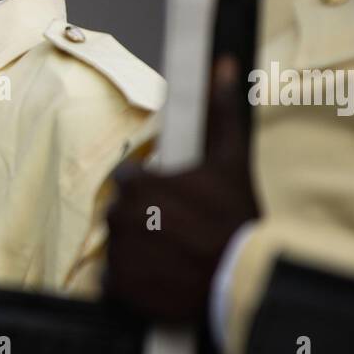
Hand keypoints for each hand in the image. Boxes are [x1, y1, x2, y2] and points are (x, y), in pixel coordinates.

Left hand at [106, 56, 257, 323]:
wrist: (242, 278)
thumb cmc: (236, 219)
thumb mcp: (231, 161)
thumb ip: (219, 112)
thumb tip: (223, 65)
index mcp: (137, 183)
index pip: (128, 180)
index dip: (151, 190)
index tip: (174, 203)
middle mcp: (119, 216)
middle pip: (120, 213)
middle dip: (142, 219)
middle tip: (177, 231)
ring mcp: (117, 254)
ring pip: (117, 246)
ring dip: (137, 250)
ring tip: (172, 256)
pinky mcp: (118, 289)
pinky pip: (112, 282)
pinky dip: (130, 283)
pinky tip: (159, 278)